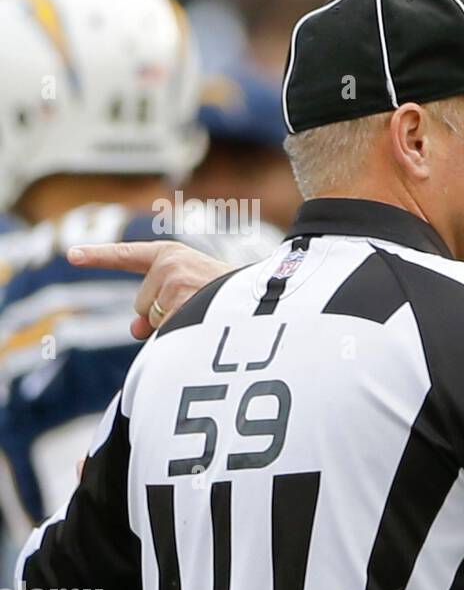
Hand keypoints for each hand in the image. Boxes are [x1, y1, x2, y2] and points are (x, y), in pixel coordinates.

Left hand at [67, 242, 233, 338]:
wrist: (267, 302)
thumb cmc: (230, 298)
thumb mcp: (192, 291)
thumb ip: (156, 305)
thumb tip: (136, 330)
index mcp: (172, 253)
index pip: (128, 256)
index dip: (98, 256)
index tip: (71, 255)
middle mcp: (170, 263)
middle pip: (142, 304)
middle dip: (162, 314)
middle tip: (203, 307)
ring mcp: (176, 283)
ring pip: (154, 320)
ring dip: (176, 325)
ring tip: (211, 315)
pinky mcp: (182, 304)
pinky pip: (167, 332)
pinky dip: (182, 336)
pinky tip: (208, 326)